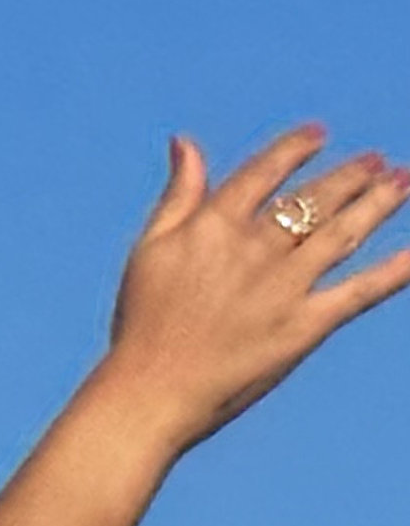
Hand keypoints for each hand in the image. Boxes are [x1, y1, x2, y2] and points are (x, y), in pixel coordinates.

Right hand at [101, 124, 409, 454]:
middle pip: (315, 199)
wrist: (149, 391)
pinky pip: (361, 291)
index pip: (265, 173)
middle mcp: (255, 248)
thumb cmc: (141, 324)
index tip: (319, 135)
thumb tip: (184, 141)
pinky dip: (396, 270)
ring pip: (343, 233)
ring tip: (401, 184)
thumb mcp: (150, 249)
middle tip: (378, 162)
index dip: (295, 149)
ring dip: (378, 204)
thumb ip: (177, 195)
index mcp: (213, 226)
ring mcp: (284, 286)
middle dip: (352, 176)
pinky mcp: (306, 326)